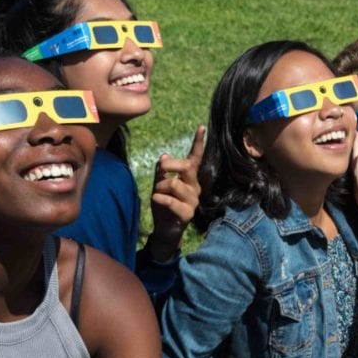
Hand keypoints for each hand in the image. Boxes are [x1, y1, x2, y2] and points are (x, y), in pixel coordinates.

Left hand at [147, 126, 205, 260]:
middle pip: (186, 167)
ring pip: (174, 184)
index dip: (198, 143)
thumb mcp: (159, 185)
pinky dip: (159, 198)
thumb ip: (162, 172)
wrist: (164, 230)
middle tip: (161, 169)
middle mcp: (195, 187)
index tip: (201, 127)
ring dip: (160, 187)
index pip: (195, 158)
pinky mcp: (188, 213)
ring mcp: (193, 201)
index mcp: (189, 179)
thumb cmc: (163, 206)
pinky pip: (171, 200)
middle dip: (170, 165)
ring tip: (157, 195)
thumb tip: (164, 155)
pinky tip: (156, 200)